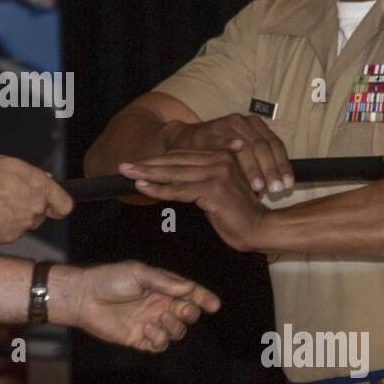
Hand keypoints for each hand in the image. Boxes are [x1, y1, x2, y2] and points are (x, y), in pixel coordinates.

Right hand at [0, 156, 72, 243]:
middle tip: (9, 199)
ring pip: (23, 225)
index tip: (53, 208)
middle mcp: (36, 208)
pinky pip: (7, 235)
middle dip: (28, 209)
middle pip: (40, 215)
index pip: (64, 205)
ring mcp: (24, 225)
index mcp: (41, 187)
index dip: (58, 207)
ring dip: (13, 219)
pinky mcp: (9, 237)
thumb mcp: (11, 164)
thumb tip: (45, 178)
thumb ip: (31, 174)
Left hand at [56, 261, 219, 352]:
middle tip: (180, 310)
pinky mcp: (139, 338)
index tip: (214, 305)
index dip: (203, 299)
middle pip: (187, 314)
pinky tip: (147, 329)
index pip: (189, 294)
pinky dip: (159, 339)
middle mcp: (158, 305)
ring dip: (174, 327)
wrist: (83, 297)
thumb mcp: (138, 273)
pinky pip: (159, 345)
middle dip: (189, 313)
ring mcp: (150, 322)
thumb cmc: (109, 280)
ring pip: (176, 332)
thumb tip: (189, 289)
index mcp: (161, 288)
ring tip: (158, 317)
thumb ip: (165, 282)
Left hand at [119, 151, 269, 251]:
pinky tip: (143, 188)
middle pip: (174, 161)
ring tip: (126, 174)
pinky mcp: (213, 189)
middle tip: (122, 166)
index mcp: (219, 156)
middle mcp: (218, 160)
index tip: (137, 164)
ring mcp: (216, 173)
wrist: (260, 227)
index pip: (181, 156)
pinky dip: (159, 190)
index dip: (157, 160)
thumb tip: (172, 180)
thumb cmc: (237, 214)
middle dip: (146, 164)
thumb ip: (198, 180)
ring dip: (147, 174)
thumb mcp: (215, 192)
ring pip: (174, 173)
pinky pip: (179, 190)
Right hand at [165, 113, 293, 193]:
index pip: (275, 144)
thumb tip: (281, 187)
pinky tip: (236, 157)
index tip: (288, 184)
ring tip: (259, 187)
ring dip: (253, 168)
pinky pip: (222, 142)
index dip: (283, 165)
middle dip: (271, 169)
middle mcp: (243, 122)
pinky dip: (230, 148)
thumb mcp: (243, 154)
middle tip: (277, 189)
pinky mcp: (210, 133)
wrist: (187, 140)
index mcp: (255, 126)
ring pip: (246, 146)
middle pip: (263, 146)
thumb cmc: (219, 153)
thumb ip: (260, 164)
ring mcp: (226, 126)